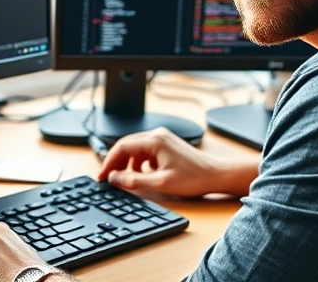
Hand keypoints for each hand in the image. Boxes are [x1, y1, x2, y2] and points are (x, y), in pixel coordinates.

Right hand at [96, 127, 258, 197]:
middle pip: (127, 146)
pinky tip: (141, 175)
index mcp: (154, 141)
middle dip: (115, 163)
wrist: (216, 175)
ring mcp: (163, 139)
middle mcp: (157, 135)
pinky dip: (138, 163)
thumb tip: (115, 178)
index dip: (108, 162)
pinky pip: (145, 152)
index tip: (101, 176)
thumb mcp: (160, 183)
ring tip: (123, 179)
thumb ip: (134, 181)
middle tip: (107, 178)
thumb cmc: (194, 178)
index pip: (122, 147)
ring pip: (135, 149)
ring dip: (126, 163)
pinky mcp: (167, 146)